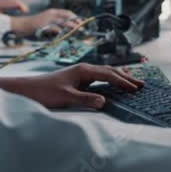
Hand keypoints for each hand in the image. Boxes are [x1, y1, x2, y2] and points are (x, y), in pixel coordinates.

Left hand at [0, 63, 143, 109]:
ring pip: (105, 72)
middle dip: (126, 77)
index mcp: (83, 70)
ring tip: (132, 82)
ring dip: (119, 77)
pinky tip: (113, 83)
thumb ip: (85, 100)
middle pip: (110, 71)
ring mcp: (80, 73)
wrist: (28, 89)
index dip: (124, 82)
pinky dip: (110, 79)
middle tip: (142, 84)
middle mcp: (84, 69)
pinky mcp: (77, 79)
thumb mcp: (66, 98)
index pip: (109, 74)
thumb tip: (104, 102)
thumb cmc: (45, 92)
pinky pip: (99, 77)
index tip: (136, 89)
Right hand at [9, 8, 79, 37]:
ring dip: (72, 26)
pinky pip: (56, 28)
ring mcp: (48, 19)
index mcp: (53, 12)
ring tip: (78, 30)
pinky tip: (65, 34)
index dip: (75, 17)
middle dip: (76, 21)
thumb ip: (56, 24)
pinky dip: (62, 31)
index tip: (81, 22)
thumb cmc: (35, 25)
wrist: (23, 25)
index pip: (67, 12)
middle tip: (82, 27)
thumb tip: (65, 29)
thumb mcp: (47, 22)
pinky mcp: (45, 25)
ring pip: (64, 22)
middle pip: (68, 16)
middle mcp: (52, 13)